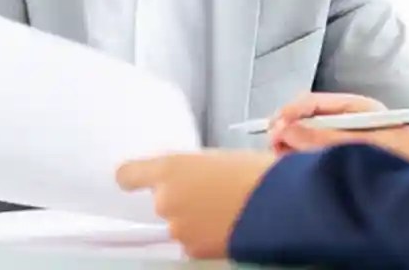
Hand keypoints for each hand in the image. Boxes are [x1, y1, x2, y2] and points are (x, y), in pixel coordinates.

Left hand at [116, 151, 275, 258]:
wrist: (280, 205)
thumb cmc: (255, 173)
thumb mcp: (217, 158)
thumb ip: (191, 169)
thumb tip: (187, 178)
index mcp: (169, 169)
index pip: (128, 175)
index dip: (134, 178)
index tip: (138, 180)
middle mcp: (165, 200)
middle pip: (160, 201)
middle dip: (180, 198)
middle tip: (209, 192)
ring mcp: (178, 229)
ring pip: (177, 223)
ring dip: (193, 219)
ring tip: (224, 210)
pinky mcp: (193, 251)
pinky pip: (192, 241)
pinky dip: (205, 235)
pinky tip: (227, 225)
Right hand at [268, 92, 385, 153]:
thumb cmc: (408, 150)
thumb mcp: (360, 141)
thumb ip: (322, 137)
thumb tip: (288, 130)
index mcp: (354, 108)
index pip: (312, 102)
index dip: (290, 111)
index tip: (275, 126)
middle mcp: (349, 121)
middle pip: (308, 117)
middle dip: (287, 127)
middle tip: (273, 141)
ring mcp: (347, 139)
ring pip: (310, 135)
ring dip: (293, 142)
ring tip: (280, 153)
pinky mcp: (347, 157)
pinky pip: (318, 151)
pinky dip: (303, 155)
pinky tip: (296, 162)